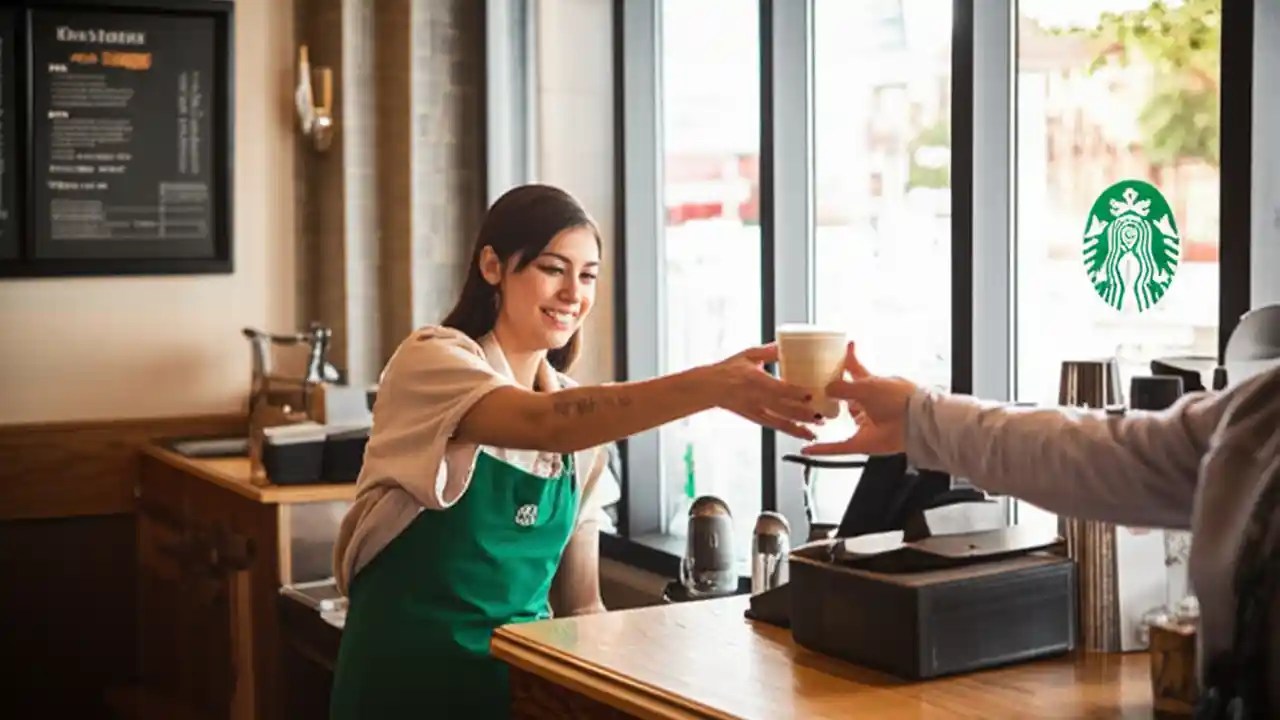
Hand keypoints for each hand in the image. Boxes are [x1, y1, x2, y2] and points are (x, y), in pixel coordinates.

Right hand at [704, 343, 818, 440]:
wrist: (710, 388)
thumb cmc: (728, 369)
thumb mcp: (749, 355)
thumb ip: (770, 351)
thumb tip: (789, 343)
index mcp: (755, 379)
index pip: (778, 388)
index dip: (795, 393)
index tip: (811, 394)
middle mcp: (756, 398)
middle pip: (783, 408)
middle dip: (804, 413)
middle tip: (823, 414)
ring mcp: (756, 410)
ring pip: (781, 421)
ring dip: (801, 425)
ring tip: (818, 426)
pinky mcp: (756, 418)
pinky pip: (776, 427)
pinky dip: (791, 431)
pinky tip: (805, 434)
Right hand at [802, 342, 919, 455]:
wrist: (916, 422)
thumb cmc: (899, 398)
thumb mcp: (866, 386)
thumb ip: (843, 387)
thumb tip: (826, 388)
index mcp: (872, 384)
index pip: (855, 367)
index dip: (849, 357)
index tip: (843, 345)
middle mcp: (868, 403)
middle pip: (846, 396)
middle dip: (832, 393)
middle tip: (812, 388)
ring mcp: (865, 423)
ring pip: (842, 420)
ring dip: (827, 418)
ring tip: (807, 415)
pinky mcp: (862, 443)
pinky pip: (838, 448)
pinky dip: (823, 449)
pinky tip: (808, 449)